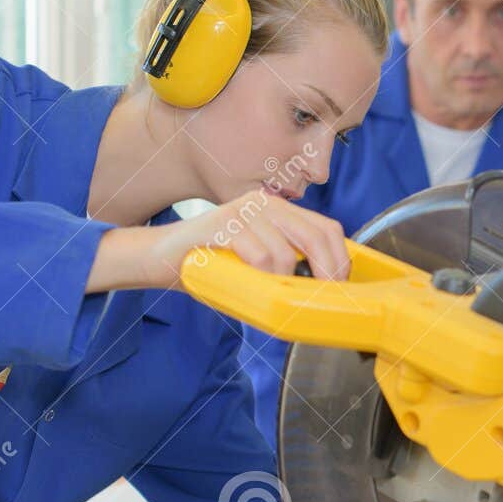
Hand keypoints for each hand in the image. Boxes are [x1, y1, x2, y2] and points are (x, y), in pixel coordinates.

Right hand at [87, 189, 349, 291]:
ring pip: (285, 253)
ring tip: (266, 291)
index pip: (326, 228)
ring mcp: (243, 212)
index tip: (339, 286)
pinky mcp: (222, 224)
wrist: (162, 258)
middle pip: (315, 236)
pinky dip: (260, 276)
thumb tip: (323, 291)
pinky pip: (258, 255)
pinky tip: (248, 282)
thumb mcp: (258, 260)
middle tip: (320, 297)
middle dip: (326, 272)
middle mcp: (265, 204)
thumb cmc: (212, 264)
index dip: (340, 259)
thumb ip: (287, 263)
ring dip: (281, 282)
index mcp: (278, 209)